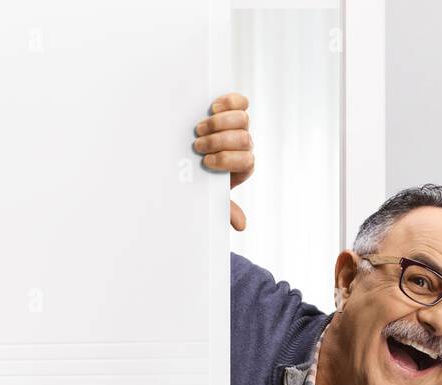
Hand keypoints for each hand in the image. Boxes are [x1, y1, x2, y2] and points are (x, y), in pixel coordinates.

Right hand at [193, 92, 253, 230]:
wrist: (194, 157)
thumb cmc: (203, 177)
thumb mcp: (213, 194)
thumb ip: (226, 208)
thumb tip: (241, 225)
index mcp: (244, 166)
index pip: (246, 162)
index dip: (227, 161)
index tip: (206, 163)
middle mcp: (246, 146)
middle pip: (244, 139)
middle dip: (219, 142)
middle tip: (198, 145)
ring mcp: (241, 127)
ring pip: (243, 120)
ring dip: (220, 123)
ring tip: (200, 128)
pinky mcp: (235, 110)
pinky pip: (241, 102)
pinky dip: (229, 102)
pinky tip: (213, 107)